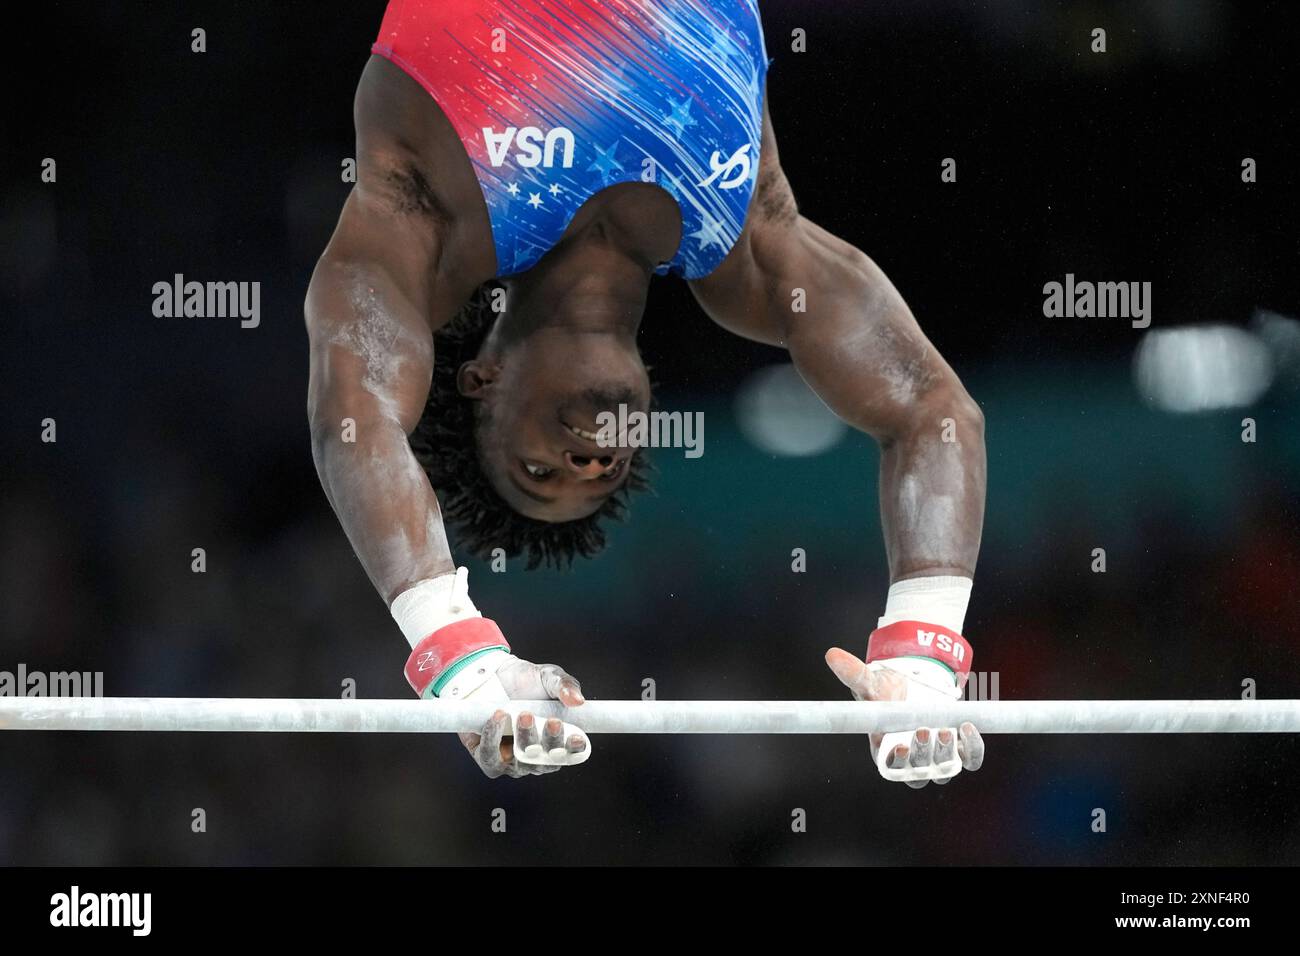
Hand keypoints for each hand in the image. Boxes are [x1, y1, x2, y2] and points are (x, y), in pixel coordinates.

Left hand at [459, 656, 588, 778]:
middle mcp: (536, 756)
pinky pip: (490, 757)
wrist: (494, 675)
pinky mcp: (487, 757)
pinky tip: (499, 716)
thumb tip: (578, 700)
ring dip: (525, 740)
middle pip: (547, 762)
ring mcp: (512, 760)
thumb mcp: (550, 676)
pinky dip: (494, 738)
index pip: (571, 754)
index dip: (575, 750)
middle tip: (552, 720)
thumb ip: (566, 685)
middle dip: (551, 742)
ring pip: (521, 763)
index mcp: (557, 740)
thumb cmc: (526, 681)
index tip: (576, 737)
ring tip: (524, 714)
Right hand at [826, 647, 984, 787]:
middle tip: (922, 731)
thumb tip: (832, 655)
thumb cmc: (887, 693)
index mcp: (887, 753)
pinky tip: (968, 728)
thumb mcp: (871, 683)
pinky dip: (973, 749)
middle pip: (921, 772)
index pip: (893, 769)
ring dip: (947, 755)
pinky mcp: (959, 747)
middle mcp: (914, 762)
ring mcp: (939, 757)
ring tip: (946, 730)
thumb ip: (854, 674)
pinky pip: (970, 758)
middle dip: (923, 755)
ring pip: (946, 770)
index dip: (897, 762)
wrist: (915, 685)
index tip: (899, 745)